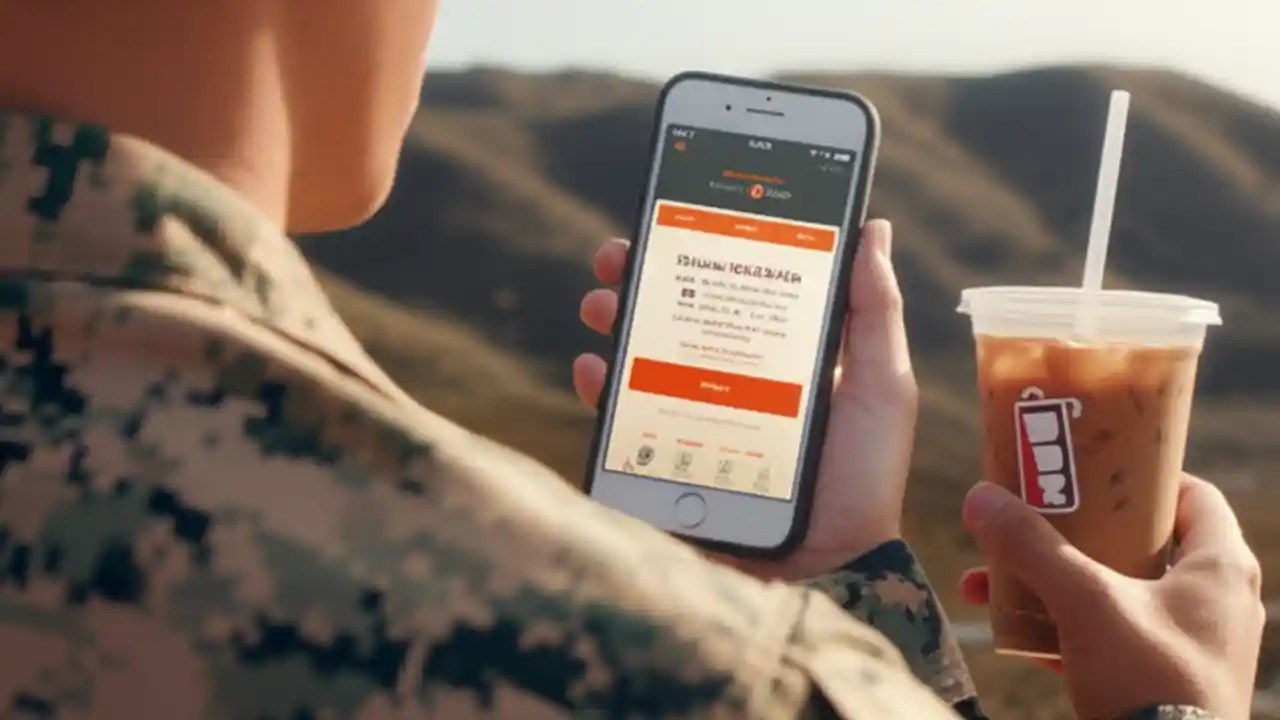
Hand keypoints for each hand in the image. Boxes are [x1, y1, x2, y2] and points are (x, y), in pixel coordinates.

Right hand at [573, 219, 917, 580]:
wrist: (827, 567)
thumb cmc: (862, 479)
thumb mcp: (880, 387)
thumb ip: (874, 312)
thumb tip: (873, 228)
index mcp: (777, 352)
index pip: (731, 286)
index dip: (699, 247)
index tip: (675, 212)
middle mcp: (728, 377)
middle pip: (675, 311)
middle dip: (640, 275)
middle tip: (619, 256)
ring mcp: (691, 416)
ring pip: (640, 355)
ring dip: (614, 319)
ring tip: (603, 304)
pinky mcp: (663, 458)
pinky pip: (620, 417)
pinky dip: (600, 386)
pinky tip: (597, 368)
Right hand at [960, 474, 1264, 719]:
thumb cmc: (1146, 677)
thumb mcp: (1084, 601)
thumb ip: (1031, 546)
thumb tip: (980, 497)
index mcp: (1220, 567)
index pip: (1193, 494)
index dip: (1143, 476)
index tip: (1092, 471)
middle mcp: (1216, 603)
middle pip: (1143, 543)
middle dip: (1076, 532)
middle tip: (1035, 518)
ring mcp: (1194, 646)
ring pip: (1119, 593)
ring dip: (1058, 582)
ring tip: (998, 580)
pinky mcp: (1168, 684)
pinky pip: (1113, 640)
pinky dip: (1068, 629)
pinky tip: (1014, 630)